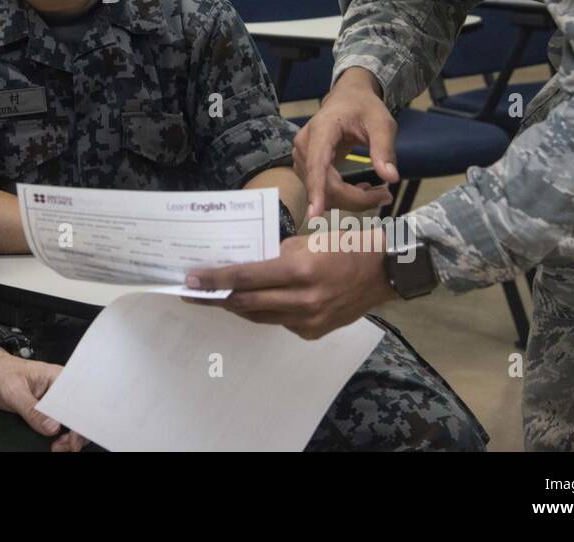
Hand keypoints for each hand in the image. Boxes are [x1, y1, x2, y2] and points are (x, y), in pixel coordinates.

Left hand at [0, 349, 89, 451]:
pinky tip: (58, 443)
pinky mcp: (51, 407)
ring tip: (59, 447)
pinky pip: (62, 422)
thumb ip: (32, 409)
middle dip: (76, 433)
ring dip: (69, 436)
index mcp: (58, 376)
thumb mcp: (13, 392)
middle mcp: (62, 386)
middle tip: (63, 447)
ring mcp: (57, 398)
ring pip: (72, 419)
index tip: (72, 439)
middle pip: (79, 412)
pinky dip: (62, 435)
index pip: (78, 400)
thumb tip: (52, 427)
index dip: (79, 421)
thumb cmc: (1, 374)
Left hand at [186, 236, 396, 337]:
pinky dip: (264, 311)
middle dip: (214, 298)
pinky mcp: (313, 332)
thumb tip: (246, 266)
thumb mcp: (307, 241)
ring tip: (215, 297)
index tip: (190, 280)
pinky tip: (254, 302)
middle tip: (190, 293)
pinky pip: (278, 322)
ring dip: (236, 306)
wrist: (383, 273)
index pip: (245, 278)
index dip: (214, 281)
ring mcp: (308, 320)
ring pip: (259, 316)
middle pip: (246, 302)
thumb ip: (275, 255)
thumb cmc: (344, 247)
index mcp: (299, 270)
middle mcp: (302, 299)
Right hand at [293, 67, 398, 220]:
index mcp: (321, 130)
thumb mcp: (382, 123)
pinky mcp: (307, 166)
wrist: (348, 98)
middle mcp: (305, 145)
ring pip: (323, 191)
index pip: (317, 164)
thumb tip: (390, 178)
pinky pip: (322, 189)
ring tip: (376, 191)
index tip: (315, 213)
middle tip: (385, 196)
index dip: (317, 190)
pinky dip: (343, 195)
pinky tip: (361, 189)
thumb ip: (385, 150)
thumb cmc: (364, 107)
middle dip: (354, 198)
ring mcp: (303, 157)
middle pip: (324, 184)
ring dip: (350, 199)